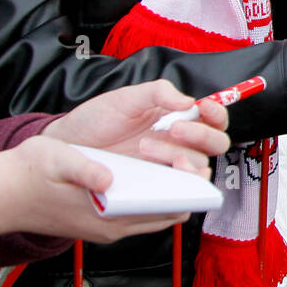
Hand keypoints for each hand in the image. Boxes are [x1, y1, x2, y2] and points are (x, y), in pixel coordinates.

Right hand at [0, 135, 193, 241]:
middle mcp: (112, 228)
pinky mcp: (101, 222)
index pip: (163, 211)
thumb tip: (108, 180)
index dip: (183, 191)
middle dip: (181, 190)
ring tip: (170, 164)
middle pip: (166, 214)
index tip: (188, 167)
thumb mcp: (57, 161)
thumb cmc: (28, 174)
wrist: (0, 195)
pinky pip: (139, 214)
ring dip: (167, 193)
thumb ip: (85, 170)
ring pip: (155, 214)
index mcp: (105, 216)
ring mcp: (107, 227)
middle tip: (182, 159)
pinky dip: (151, 197)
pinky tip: (149, 174)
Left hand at [41, 79, 229, 178]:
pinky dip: (180, 188)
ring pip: (199, 168)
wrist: (69, 146)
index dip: (217, 114)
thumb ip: (159, 92)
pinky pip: (181, 194)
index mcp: (178, 119)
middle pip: (215, 145)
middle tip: (174, 130)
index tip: (204, 107)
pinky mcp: (157, 189)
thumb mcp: (126, 98)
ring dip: (182, 158)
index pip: (214, 119)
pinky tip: (161, 178)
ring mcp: (169, 167)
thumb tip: (189, 102)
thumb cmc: (97, 120)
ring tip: (148, 150)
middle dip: (200, 136)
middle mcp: (179, 144)